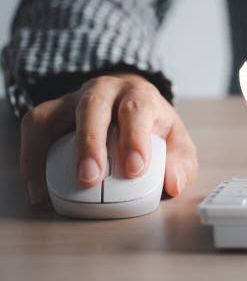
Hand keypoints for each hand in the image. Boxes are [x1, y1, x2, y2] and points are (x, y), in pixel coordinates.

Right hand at [20, 73, 196, 204]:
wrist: (130, 102)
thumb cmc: (153, 127)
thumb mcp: (176, 141)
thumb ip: (181, 163)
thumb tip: (174, 183)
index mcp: (139, 96)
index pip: (137, 110)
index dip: (135, 138)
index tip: (134, 169)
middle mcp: (105, 91)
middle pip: (93, 107)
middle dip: (90, 142)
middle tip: (91, 178)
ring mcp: (73, 99)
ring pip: (55, 113)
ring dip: (50, 150)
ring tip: (52, 188)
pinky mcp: (51, 113)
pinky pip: (34, 129)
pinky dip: (31, 157)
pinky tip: (37, 189)